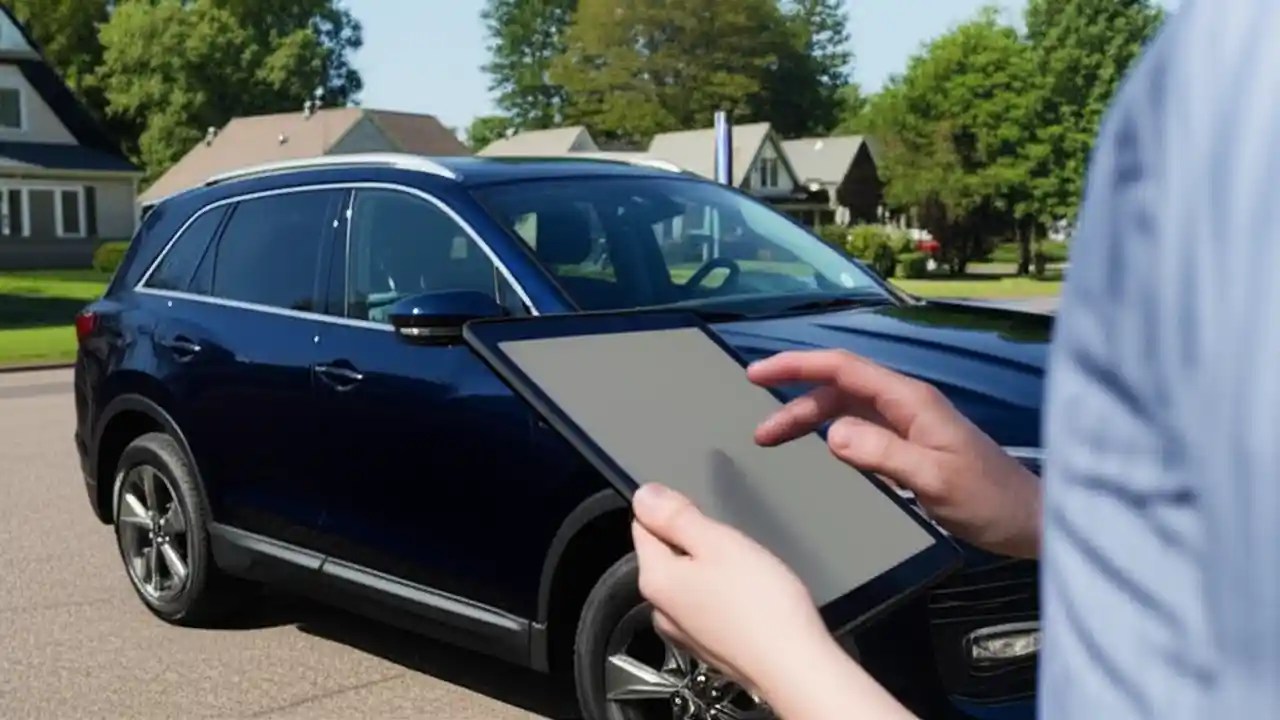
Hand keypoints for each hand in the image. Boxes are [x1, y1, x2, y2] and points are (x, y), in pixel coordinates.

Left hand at [631, 483, 916, 718]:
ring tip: (747, 571)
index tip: (704, 512)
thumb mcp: (718, 543)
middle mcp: (661, 610)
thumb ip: (676, 517)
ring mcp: (684, 633)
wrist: (794, 665)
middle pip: (667, 556)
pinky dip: (724, 596)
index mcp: (655, 580)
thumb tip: (643, 496)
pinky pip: (708, 607)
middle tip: (733, 544)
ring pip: (690, 582)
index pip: (643, 527)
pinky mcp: (709, 648)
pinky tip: (751, 598)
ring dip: (712, 570)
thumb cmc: (760, 603)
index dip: (672, 511)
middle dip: (696, 542)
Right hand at [749, 349, 1040, 557]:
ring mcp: (908, 425)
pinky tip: (814, 451)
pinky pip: (860, 431)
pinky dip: (829, 435)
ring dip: (809, 421)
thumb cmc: (988, 499)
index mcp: (910, 400)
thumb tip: (832, 433)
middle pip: (838, 390)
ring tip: (773, 443)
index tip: (757, 374)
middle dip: (795, 402)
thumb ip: (883, 453)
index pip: (844, 368)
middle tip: (759, 431)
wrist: (1028, 521)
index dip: (797, 366)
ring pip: (846, 410)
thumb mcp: (933, 479)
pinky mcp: (910, 447)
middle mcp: (906, 405)